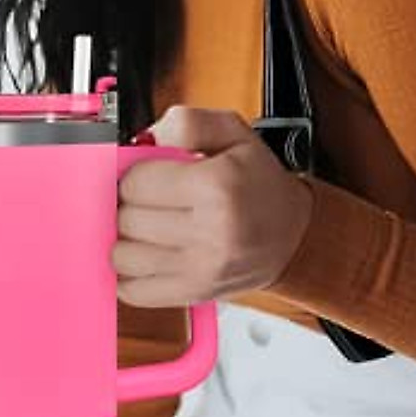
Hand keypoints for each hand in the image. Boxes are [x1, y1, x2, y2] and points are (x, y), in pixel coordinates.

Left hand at [113, 106, 314, 307]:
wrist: (293, 236)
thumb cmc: (260, 185)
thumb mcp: (234, 133)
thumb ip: (189, 123)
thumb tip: (149, 137)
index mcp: (217, 185)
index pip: (136, 183)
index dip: (135, 174)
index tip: (148, 174)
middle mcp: (210, 231)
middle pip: (127, 219)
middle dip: (130, 204)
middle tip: (150, 198)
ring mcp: (201, 268)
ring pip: (123, 256)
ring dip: (127, 239)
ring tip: (148, 226)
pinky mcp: (194, 293)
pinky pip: (133, 290)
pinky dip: (130, 273)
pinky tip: (148, 254)